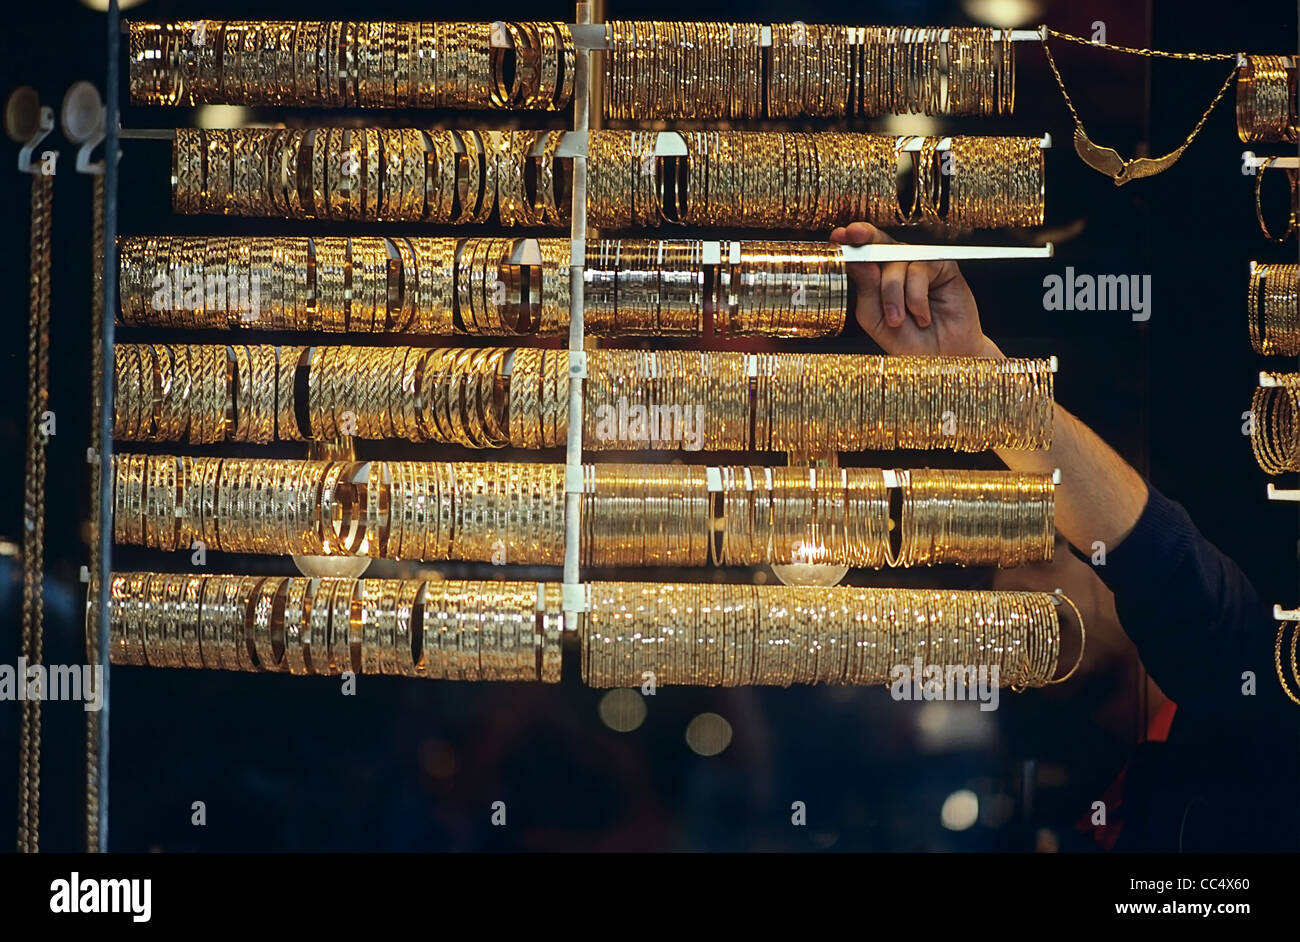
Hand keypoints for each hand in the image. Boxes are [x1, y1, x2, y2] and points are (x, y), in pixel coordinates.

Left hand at [829, 222, 1000, 357]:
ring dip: (893, 294)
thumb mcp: (875, 318)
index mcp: (877, 277)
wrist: (941, 358)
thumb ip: (865, 289)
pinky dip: (916, 297)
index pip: (861, 253)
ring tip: (898, 319)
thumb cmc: (909, 341)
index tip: (838, 236)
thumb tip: (857, 262)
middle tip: (854, 236)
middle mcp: (897, 267)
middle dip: (866, 238)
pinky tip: (922, 316)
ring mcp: (919, 265)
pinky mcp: (942, 267)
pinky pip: (920, 270)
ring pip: (897, 262)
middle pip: (879, 243)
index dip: (850, 241)